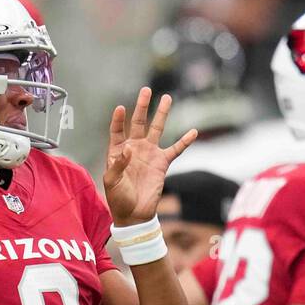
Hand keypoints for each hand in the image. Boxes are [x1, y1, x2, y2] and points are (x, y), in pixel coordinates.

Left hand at [103, 87, 197, 224]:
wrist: (134, 214)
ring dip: (161, 114)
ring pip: (157, 129)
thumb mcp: (111, 182)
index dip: (118, 120)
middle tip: (146, 90)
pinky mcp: (162, 163)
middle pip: (138, 123)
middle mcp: (134, 148)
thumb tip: (129, 150)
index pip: (117, 131)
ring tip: (167, 98)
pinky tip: (193, 131)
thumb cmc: (118, 198)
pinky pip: (175, 149)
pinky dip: (184, 141)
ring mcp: (149, 154)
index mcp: (117, 151)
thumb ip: (118, 165)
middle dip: (142, 106)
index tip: (121, 108)